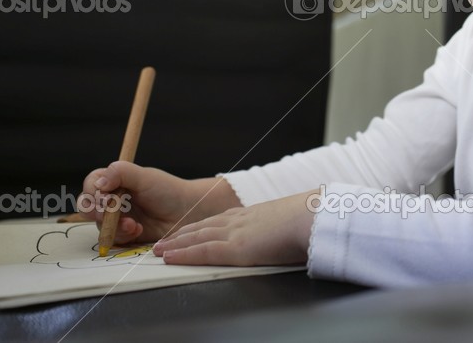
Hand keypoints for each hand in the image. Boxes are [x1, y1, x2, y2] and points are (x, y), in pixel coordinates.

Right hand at [79, 161, 239, 245]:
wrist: (188, 213)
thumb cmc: (169, 191)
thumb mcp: (145, 177)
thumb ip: (121, 173)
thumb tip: (99, 182)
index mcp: (116, 181)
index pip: (92, 184)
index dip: (93, 191)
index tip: (105, 196)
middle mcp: (113, 199)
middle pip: (88, 206)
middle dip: (97, 212)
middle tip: (110, 213)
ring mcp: (118, 218)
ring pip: (100, 225)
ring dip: (113, 226)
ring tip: (132, 224)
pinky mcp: (125, 235)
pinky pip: (113, 239)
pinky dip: (123, 235)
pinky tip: (138, 230)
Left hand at [152, 189, 318, 266]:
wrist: (313, 217)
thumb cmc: (309, 220)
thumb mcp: (290, 222)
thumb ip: (280, 228)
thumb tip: (287, 236)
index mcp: (253, 215)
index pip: (220, 221)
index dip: (201, 227)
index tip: (188, 231)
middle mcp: (239, 221)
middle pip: (203, 227)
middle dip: (181, 235)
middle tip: (164, 241)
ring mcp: (235, 233)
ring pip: (197, 238)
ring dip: (175, 244)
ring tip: (159, 250)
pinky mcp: (235, 248)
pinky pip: (202, 252)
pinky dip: (183, 254)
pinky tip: (169, 257)